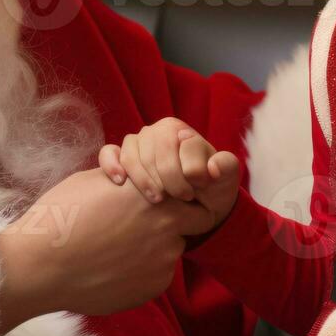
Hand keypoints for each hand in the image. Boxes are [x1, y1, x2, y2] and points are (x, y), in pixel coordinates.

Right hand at [0, 166, 214, 329]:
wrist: (41, 265)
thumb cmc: (60, 216)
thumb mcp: (92, 181)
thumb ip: (127, 180)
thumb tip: (135, 179)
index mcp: (154, 191)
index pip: (195, 191)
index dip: (182, 195)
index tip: (165, 200)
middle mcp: (168, 225)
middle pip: (195, 222)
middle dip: (178, 222)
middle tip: (144, 227)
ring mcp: (164, 260)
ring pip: (172, 251)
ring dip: (155, 249)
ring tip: (117, 251)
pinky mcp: (155, 288)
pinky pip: (158, 275)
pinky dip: (142, 272)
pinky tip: (113, 269)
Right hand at [100, 118, 241, 230]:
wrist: (193, 205)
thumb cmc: (210, 188)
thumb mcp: (224, 178)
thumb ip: (227, 167)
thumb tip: (213, 167)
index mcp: (178, 130)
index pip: (174, 145)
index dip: (183, 172)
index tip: (192, 194)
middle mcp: (155, 131)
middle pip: (152, 151)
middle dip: (166, 179)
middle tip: (178, 199)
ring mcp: (136, 144)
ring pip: (131, 154)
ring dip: (143, 179)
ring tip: (157, 199)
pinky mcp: (120, 158)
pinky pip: (109, 153)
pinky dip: (112, 164)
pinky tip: (120, 181)